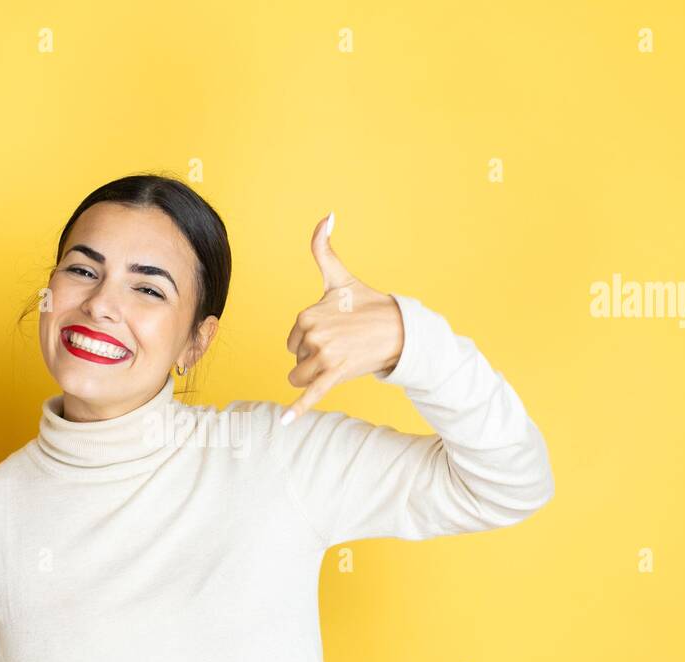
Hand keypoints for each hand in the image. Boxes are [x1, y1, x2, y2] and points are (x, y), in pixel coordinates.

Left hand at [281, 212, 404, 424]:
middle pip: (296, 359)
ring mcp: (324, 356)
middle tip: (341, 345)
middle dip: (314, 358)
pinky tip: (284, 424)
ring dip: (315, 376)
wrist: (399, 329)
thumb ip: (324, 249)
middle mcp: (312, 334)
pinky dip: (297, 410)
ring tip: (340, 362)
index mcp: (307, 313)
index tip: (333, 331)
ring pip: (300, 378)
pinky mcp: (334, 376)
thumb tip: (327, 215)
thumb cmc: (367, 304)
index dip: (310, 340)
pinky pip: (311, 395)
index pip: (293, 340)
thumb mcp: (341, 277)